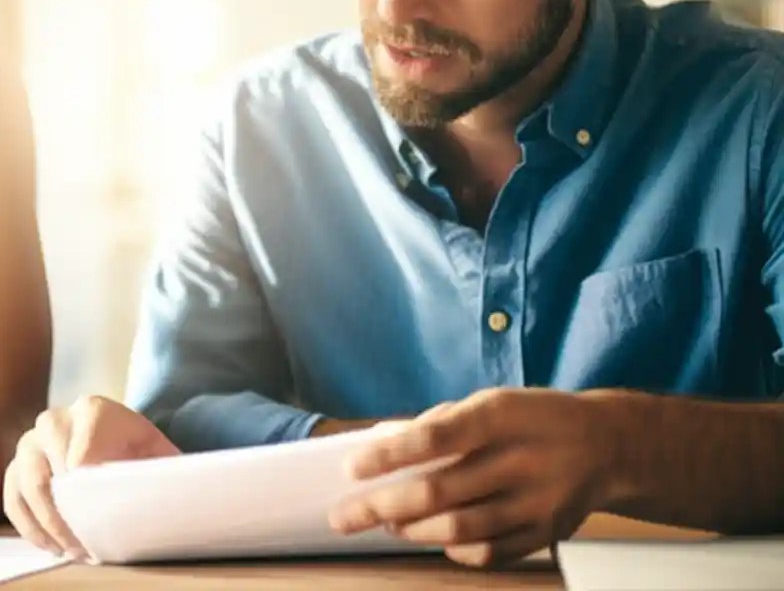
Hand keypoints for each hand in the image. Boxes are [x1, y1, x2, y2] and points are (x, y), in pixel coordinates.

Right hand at [3, 395, 179, 560]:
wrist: (110, 431)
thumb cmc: (134, 444)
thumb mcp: (154, 447)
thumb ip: (162, 463)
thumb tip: (169, 492)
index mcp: (91, 410)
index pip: (80, 452)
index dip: (85, 489)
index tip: (98, 516)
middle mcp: (53, 421)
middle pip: (47, 469)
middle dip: (65, 513)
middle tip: (86, 543)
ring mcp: (29, 443)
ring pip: (25, 486)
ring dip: (47, 525)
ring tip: (72, 550)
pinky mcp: (16, 466)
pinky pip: (12, 499)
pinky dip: (30, 527)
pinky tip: (51, 545)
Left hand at [329, 388, 620, 566]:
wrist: (610, 446)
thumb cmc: (535, 419)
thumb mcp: (491, 401)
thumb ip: (440, 423)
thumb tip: (383, 443)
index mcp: (503, 415)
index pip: (435, 438)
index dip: (389, 455)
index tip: (351, 468)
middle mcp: (522, 459)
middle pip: (440, 491)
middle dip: (382, 506)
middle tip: (345, 515)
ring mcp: (538, 502)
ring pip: (461, 529)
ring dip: (413, 530)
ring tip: (386, 524)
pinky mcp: (547, 533)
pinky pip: (490, 553)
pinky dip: (454, 551)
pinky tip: (434, 539)